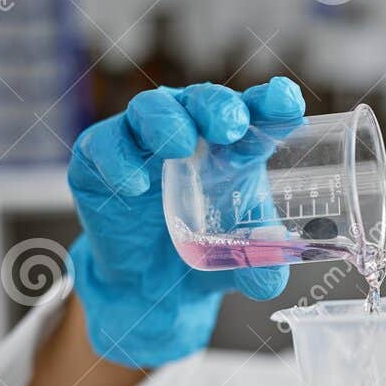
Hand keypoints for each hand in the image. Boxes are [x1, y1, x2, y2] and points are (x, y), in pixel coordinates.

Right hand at [66, 77, 305, 367]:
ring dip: (167, 121)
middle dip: (218, 107)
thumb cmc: (201, 250)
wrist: (145, 284)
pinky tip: (134, 185)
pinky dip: (119, 159)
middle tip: (231, 124)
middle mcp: (189, 131)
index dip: (271, 102)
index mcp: (232, 146)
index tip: (286, 102)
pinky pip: (105, 145)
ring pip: (150, 109)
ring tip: (180, 145)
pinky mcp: (99, 158)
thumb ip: (260, 270)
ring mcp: (141, 140)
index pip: (256, 112)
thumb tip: (272, 277)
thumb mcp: (237, 264)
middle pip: (203, 101)